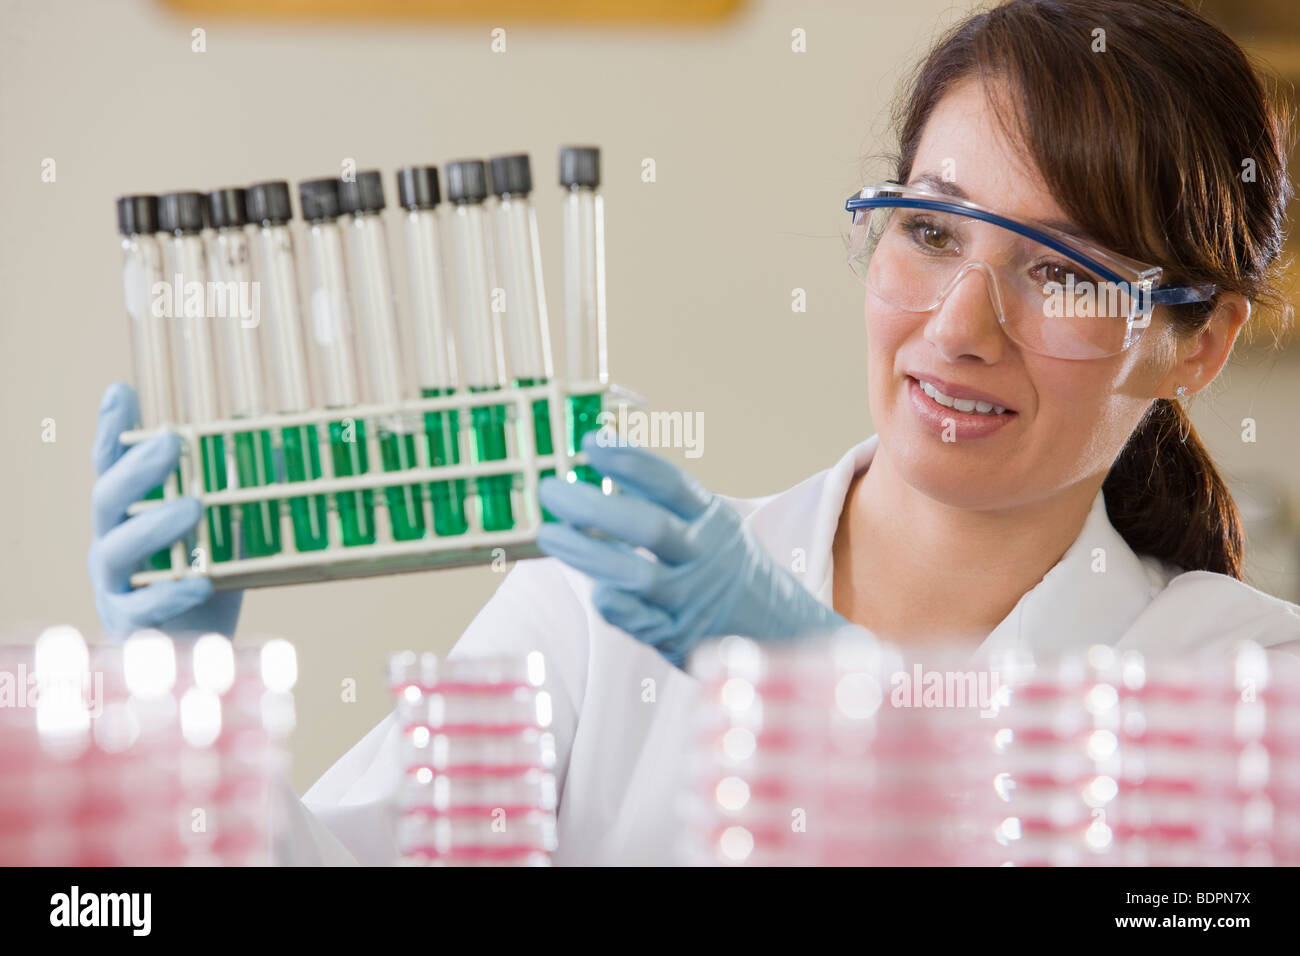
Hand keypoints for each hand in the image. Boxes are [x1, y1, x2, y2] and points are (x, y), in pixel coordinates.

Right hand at [89, 383, 241, 638]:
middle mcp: (113, 543)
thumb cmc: (208, 582)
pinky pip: (142, 606)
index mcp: (131, 514)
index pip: (112, 466)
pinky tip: (201, 579)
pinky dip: (171, 592)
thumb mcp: (229, 531)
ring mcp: (115, 586)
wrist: (198, 657)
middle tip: (170, 441)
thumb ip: (242, 491)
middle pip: (106, 499)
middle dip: (137, 469)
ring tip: (196, 505)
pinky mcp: (130, 626)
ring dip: (155, 526)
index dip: (112, 430)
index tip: (122, 391)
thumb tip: (281, 446)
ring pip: (115, 550)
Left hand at [537, 430, 846, 667]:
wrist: (776, 627)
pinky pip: (641, 623)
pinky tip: (594, 590)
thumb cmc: (720, 561)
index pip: (670, 482)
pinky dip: (616, 607)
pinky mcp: (679, 636)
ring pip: (637, 576)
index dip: (629, 461)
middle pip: (649, 527)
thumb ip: (654, 496)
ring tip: (549, 534)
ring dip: (587, 554)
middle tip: (552, 490)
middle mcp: (704, 555)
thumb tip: (595, 453)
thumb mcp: (704, 521)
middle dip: (594, 507)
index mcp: (711, 517)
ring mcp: (692, 598)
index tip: (589, 442)